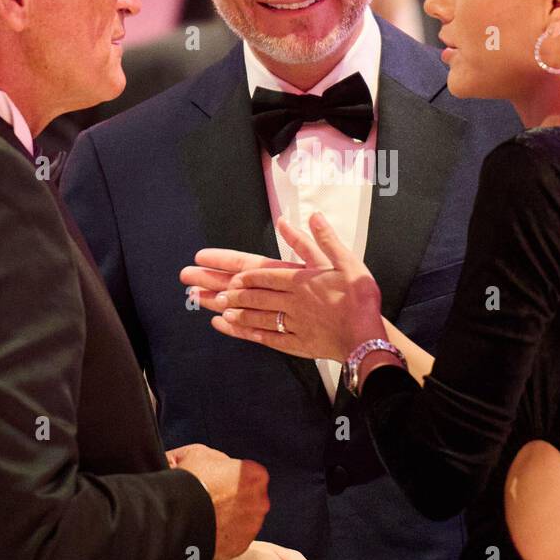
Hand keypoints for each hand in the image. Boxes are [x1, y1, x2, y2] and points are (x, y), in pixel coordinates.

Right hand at [169, 444, 268, 559]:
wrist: (178, 516)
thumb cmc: (188, 481)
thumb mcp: (198, 453)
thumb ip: (215, 458)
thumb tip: (214, 464)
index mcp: (255, 475)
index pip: (245, 474)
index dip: (226, 477)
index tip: (213, 482)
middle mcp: (261, 501)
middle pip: (246, 498)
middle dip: (230, 500)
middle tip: (208, 500)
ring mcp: (252, 526)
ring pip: (241, 521)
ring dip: (227, 519)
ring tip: (204, 517)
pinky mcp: (240, 546)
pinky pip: (232, 540)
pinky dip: (222, 538)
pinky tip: (205, 531)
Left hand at [180, 211, 384, 361]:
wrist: (367, 338)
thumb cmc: (359, 299)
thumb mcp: (347, 262)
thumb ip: (325, 240)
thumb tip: (311, 216)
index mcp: (299, 280)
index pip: (261, 272)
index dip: (236, 269)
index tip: (213, 266)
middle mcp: (289, 301)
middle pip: (249, 293)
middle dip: (220, 286)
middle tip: (192, 283)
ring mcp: (289, 324)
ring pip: (253, 314)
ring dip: (227, 307)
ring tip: (205, 304)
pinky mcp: (294, 343)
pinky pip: (264, 336)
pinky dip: (244, 331)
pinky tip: (229, 326)